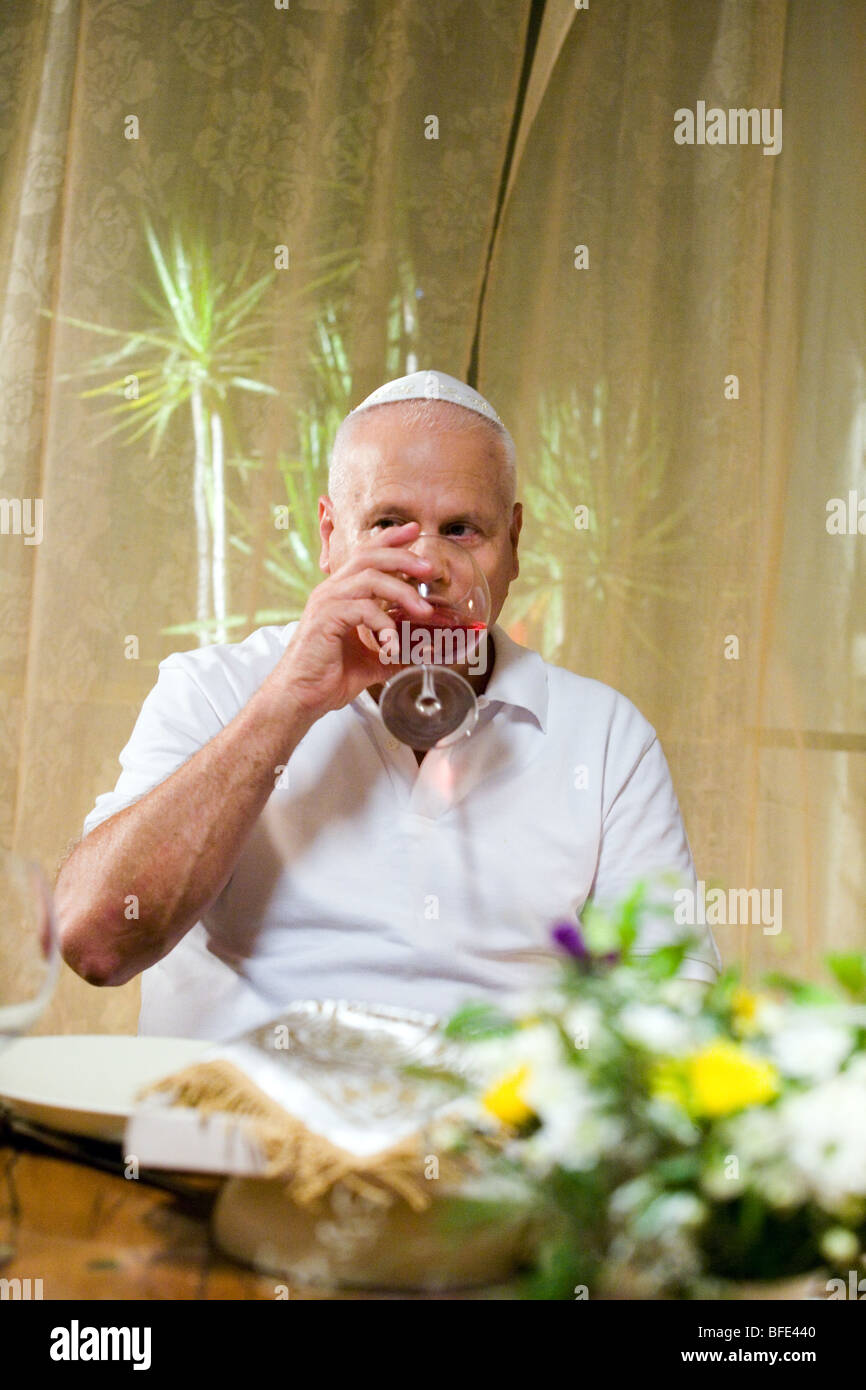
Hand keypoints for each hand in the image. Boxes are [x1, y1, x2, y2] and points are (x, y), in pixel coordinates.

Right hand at [268, 522, 434, 717]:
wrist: (301, 697)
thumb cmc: (328, 677)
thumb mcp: (372, 662)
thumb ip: (396, 650)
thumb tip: (424, 650)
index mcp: (340, 594)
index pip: (365, 555)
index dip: (390, 539)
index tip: (414, 531)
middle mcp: (331, 592)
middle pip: (369, 557)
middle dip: (403, 556)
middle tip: (429, 568)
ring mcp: (326, 603)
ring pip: (369, 578)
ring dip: (402, 591)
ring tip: (424, 611)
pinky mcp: (325, 619)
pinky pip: (363, 609)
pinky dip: (384, 623)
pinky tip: (394, 643)